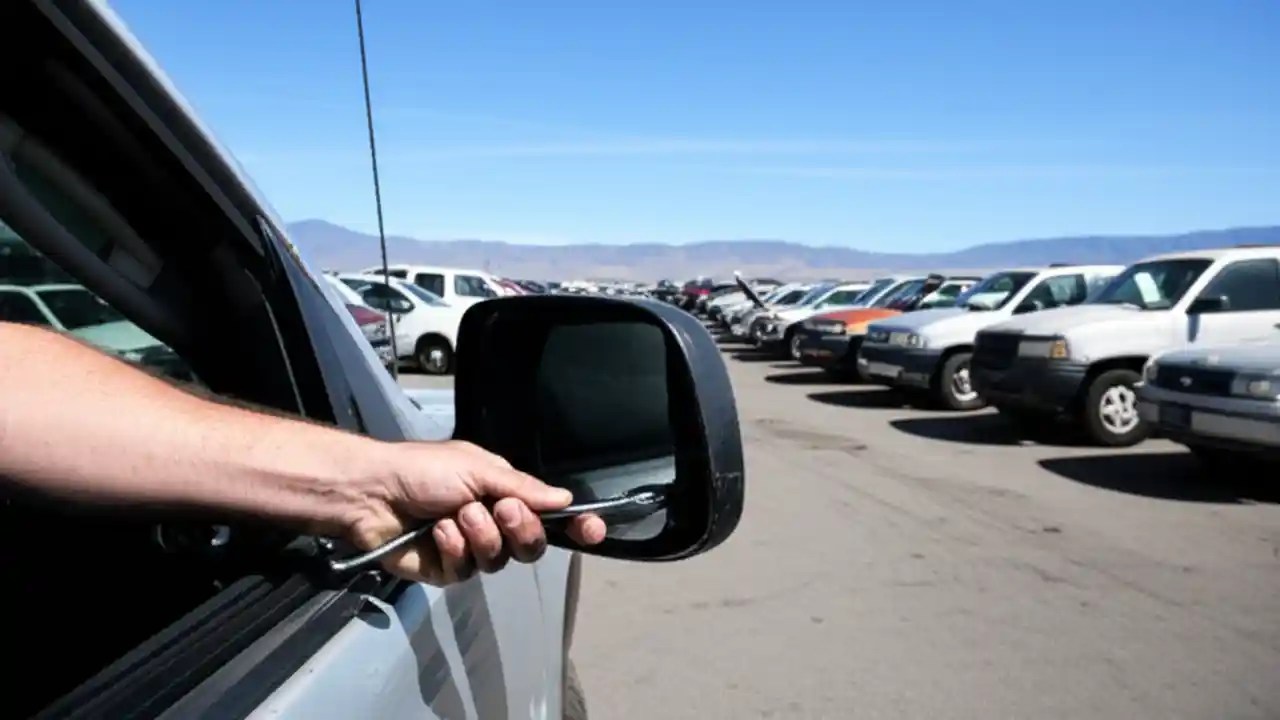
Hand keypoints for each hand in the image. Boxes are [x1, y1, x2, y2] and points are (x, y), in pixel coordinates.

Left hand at [344, 440, 606, 584]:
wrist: (372, 491)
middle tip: (500, 507)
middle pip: (531, 546)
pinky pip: (465, 572)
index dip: (575, 526)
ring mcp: (468, 551)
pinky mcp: (444, 572)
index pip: (549, 518)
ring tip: (455, 514)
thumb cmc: (422, 469)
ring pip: (499, 561)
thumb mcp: (478, 467)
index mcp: (504, 496)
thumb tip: (564, 499)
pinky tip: (435, 533)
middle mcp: (492, 526)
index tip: (594, 529)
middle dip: (520, 528)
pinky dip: (452, 548)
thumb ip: (523, 487)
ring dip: (479, 534)